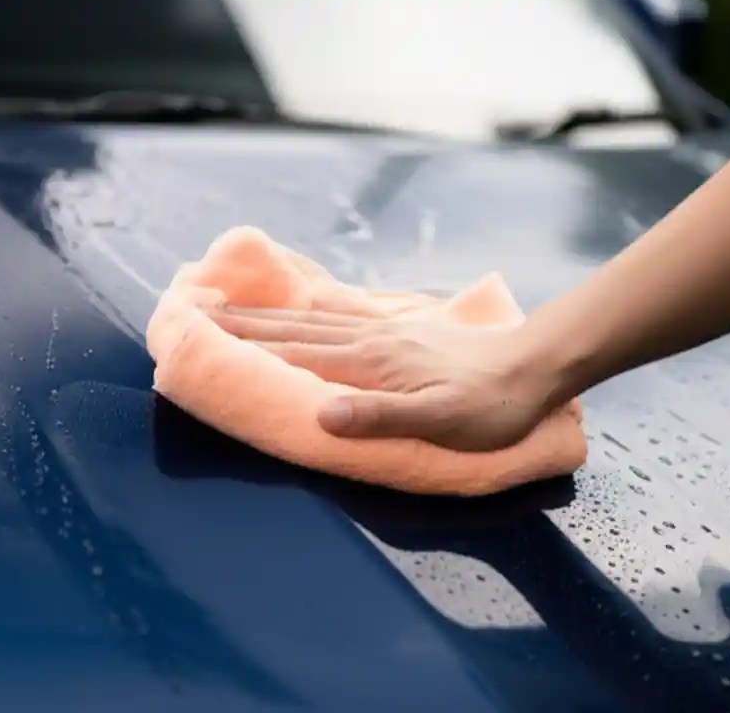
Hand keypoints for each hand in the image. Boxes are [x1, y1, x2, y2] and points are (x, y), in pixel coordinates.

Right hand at [209, 306, 567, 450]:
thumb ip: (380, 417)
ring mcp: (382, 332)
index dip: (245, 347)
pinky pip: (338, 316)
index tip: (200, 336)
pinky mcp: (398, 332)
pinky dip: (306, 311)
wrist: (535, 365)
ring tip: (229, 307)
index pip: (293, 354)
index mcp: (369, 364)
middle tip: (194, 310)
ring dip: (266, 315)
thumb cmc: (491, 405)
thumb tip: (321, 413)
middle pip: (292, 329)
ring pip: (311, 319)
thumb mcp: (440, 421)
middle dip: (241, 322)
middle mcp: (368, 340)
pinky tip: (300, 310)